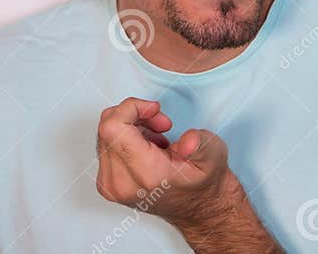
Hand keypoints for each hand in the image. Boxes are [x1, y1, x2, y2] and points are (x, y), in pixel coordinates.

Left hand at [95, 97, 233, 225]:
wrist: (198, 209)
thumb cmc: (203, 182)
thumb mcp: (213, 156)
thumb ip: (201, 145)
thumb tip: (189, 142)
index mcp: (146, 175)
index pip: (113, 128)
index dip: (131, 108)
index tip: (153, 110)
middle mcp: (121, 183)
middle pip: (107, 126)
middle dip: (135, 114)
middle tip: (161, 124)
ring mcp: (111, 185)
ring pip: (105, 132)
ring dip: (131, 124)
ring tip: (158, 135)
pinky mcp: (106, 182)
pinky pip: (105, 143)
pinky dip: (125, 134)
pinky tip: (147, 143)